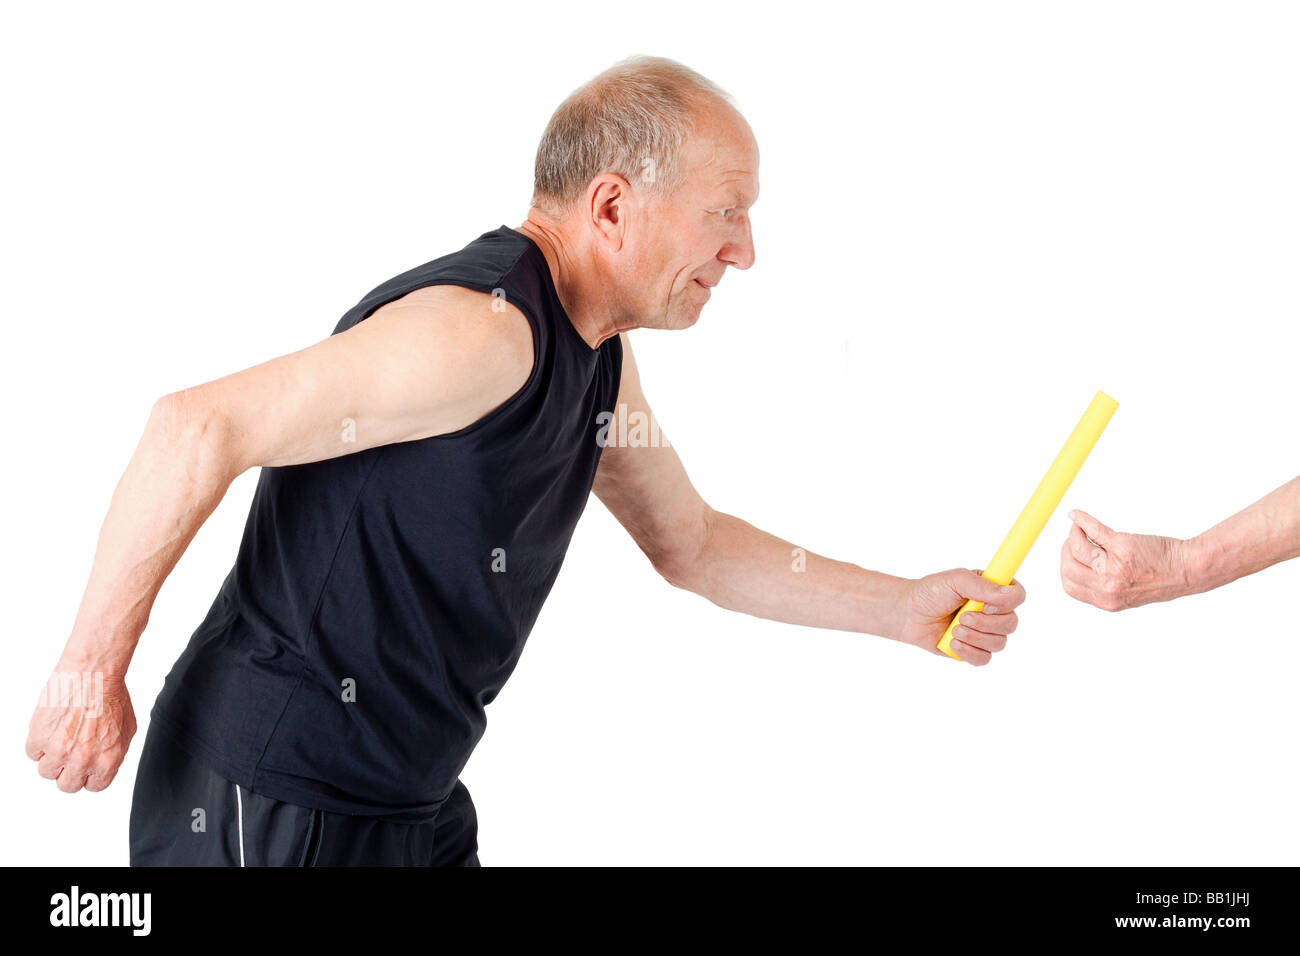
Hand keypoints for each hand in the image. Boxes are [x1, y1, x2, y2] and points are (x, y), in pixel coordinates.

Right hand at [26, 665, 135, 792]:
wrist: (93, 674)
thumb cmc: (111, 695)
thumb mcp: (127, 729)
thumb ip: (115, 753)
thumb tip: (105, 764)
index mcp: (108, 761)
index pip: (94, 786)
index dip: (89, 775)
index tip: (86, 766)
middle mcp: (83, 761)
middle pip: (67, 785)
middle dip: (69, 771)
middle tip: (71, 754)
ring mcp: (59, 751)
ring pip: (46, 771)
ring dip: (52, 757)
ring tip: (62, 736)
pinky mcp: (39, 738)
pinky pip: (33, 752)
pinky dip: (39, 742)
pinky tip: (52, 727)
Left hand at [895, 568, 1025, 665]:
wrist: (907, 613)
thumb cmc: (931, 593)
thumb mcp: (956, 580)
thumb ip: (983, 586)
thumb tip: (1010, 595)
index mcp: (991, 590)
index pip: (1018, 596)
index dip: (1008, 603)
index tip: (986, 604)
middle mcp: (992, 612)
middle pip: (1011, 624)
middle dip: (986, 623)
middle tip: (962, 617)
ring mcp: (983, 632)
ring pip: (999, 643)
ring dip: (975, 637)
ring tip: (954, 629)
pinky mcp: (972, 650)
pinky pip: (984, 658)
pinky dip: (969, 652)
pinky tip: (953, 643)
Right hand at [1059, 509, 1192, 610]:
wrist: (1187, 570)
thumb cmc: (1160, 577)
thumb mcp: (1125, 594)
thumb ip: (1102, 587)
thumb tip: (1077, 567)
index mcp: (1106, 601)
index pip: (1069, 586)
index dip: (1066, 569)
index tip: (1072, 557)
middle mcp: (1108, 587)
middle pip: (1068, 568)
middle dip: (1066, 551)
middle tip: (1075, 539)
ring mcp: (1114, 567)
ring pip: (1076, 548)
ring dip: (1075, 534)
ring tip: (1082, 528)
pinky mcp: (1122, 546)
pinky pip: (1092, 530)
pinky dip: (1082, 520)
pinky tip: (1076, 515)